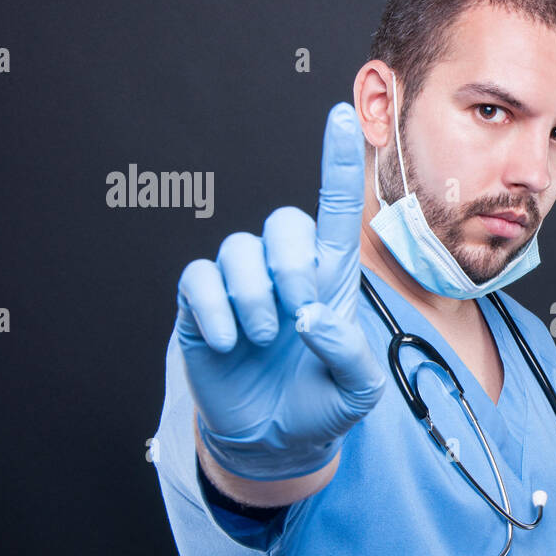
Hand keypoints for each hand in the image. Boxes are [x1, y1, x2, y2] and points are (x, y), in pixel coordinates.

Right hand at [175, 103, 387, 480]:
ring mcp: (240, 284)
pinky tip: (230, 343)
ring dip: (253, 298)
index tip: (342, 115)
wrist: (273, 441)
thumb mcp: (357, 391)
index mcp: (329, 279)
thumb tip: (311, 315)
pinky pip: (197, 279)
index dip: (338, 162)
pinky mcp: (200, 304)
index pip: (335, 208)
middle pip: (283, 221)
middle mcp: (284, 270)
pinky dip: (214, 311)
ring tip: (264, 340)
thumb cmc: (320, 405)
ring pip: (238, 250)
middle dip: (289, 265)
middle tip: (295, 318)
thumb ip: (349, 353)